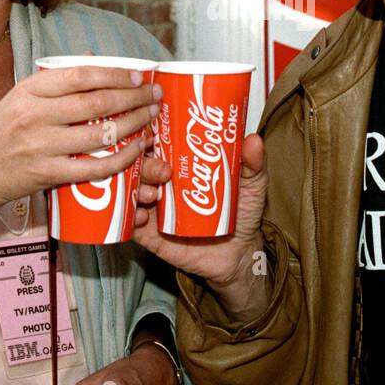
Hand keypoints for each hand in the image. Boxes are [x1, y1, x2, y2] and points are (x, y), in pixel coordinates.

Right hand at [0, 66, 161, 217]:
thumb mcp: (19, 97)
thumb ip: (56, 80)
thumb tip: (94, 58)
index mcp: (28, 90)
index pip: (80, 76)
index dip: (115, 73)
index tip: (140, 74)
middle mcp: (34, 116)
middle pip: (95, 104)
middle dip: (133, 98)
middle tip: (154, 95)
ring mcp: (41, 146)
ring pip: (99, 134)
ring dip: (133, 125)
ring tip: (151, 118)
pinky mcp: (46, 174)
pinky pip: (93, 168)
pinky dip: (120, 159)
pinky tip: (137, 150)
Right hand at [132, 133, 271, 317]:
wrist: (239, 253)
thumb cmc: (242, 211)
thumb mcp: (251, 184)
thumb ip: (253, 163)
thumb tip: (254, 140)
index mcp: (179, 163)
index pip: (156, 142)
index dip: (148, 133)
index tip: (152, 131)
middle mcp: (161, 182)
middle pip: (139, 165)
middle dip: (145, 165)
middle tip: (163, 171)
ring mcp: (153, 208)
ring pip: (131, 193)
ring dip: (135, 190)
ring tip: (153, 196)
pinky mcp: (150, 235)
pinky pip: (131, 226)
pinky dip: (131, 219)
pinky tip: (142, 217)